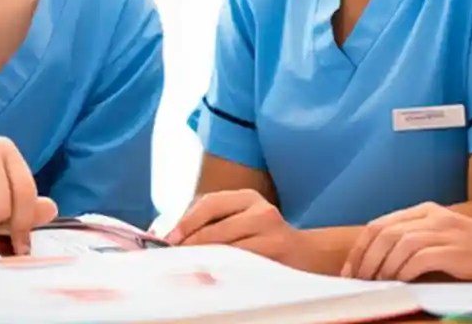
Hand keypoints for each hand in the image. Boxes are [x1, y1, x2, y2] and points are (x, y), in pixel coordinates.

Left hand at [165, 190, 306, 267]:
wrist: (305, 255)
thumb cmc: (262, 239)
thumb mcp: (240, 220)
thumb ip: (209, 222)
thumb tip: (166, 233)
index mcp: (247, 197)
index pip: (210, 202)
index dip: (186, 220)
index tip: (169, 238)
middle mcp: (261, 209)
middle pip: (216, 226)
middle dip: (191, 244)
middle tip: (174, 257)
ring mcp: (272, 230)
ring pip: (228, 246)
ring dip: (205, 258)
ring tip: (189, 267)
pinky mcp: (277, 251)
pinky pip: (243, 261)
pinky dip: (224, 268)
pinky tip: (213, 273)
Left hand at [341, 202, 471, 281]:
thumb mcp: (440, 234)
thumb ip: (412, 239)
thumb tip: (376, 260)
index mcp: (424, 210)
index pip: (380, 224)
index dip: (360, 247)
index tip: (351, 268)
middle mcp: (432, 216)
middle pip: (385, 233)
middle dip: (366, 259)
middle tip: (358, 279)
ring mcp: (444, 231)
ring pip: (399, 245)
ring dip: (383, 266)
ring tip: (377, 283)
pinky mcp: (454, 250)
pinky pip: (419, 259)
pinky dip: (404, 272)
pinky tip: (401, 282)